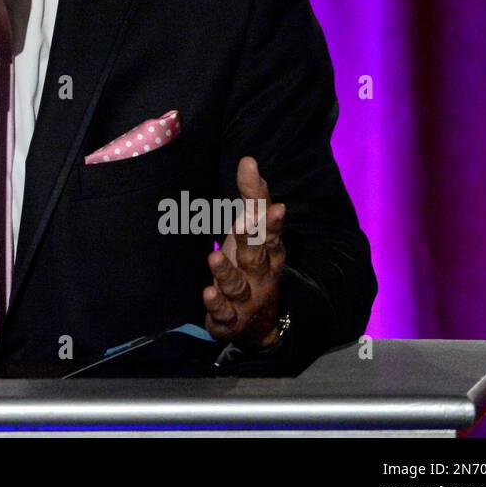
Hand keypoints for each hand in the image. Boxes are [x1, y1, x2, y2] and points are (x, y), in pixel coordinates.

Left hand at [202, 156, 285, 349]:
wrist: (258, 325)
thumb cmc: (252, 267)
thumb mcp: (254, 234)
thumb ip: (253, 200)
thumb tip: (249, 162)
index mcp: (268, 254)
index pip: (271, 234)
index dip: (273, 222)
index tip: (277, 208)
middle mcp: (260, 276)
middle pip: (256, 257)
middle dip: (250, 240)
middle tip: (243, 223)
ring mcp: (245, 299)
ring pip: (236, 285)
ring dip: (226, 272)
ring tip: (214, 257)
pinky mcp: (229, 319)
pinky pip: (223, 313)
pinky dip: (216, 305)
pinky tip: (208, 294)